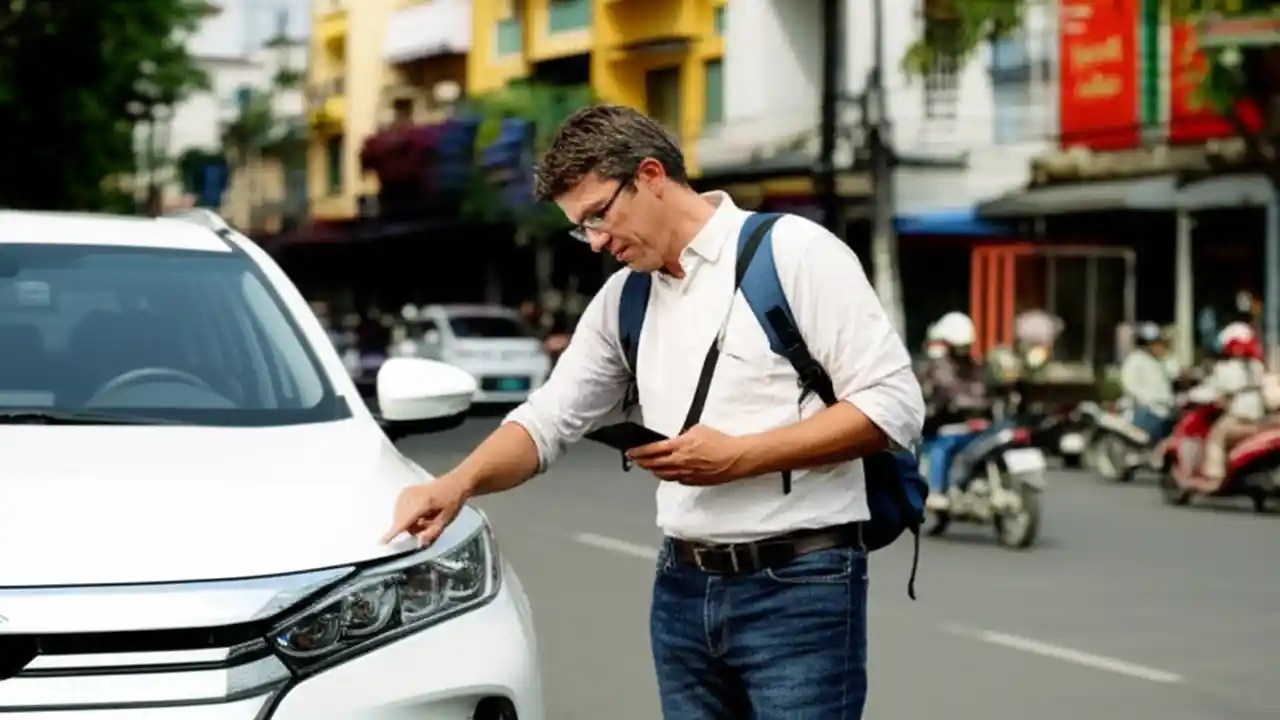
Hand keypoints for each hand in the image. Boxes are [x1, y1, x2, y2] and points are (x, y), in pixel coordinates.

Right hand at [381, 473, 469, 545]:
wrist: (454, 483)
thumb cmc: (452, 501)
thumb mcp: (446, 520)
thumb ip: (432, 533)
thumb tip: (419, 543)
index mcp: (422, 503)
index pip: (404, 521)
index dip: (393, 533)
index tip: (381, 542)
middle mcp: (411, 496)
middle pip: (400, 520)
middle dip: (410, 527)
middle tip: (426, 524)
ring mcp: (406, 492)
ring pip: (398, 516)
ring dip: (408, 521)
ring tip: (424, 517)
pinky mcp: (405, 491)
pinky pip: (399, 509)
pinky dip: (406, 514)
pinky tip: (418, 512)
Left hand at [626, 425, 747, 485]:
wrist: (735, 457)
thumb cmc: (721, 442)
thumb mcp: (699, 429)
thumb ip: (683, 435)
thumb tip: (677, 438)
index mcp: (679, 446)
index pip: (652, 450)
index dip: (639, 452)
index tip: (631, 452)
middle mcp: (680, 462)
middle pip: (653, 464)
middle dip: (641, 462)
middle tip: (635, 460)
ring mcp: (686, 473)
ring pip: (663, 474)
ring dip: (653, 470)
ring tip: (648, 467)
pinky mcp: (694, 481)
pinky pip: (676, 479)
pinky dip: (668, 476)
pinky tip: (667, 473)